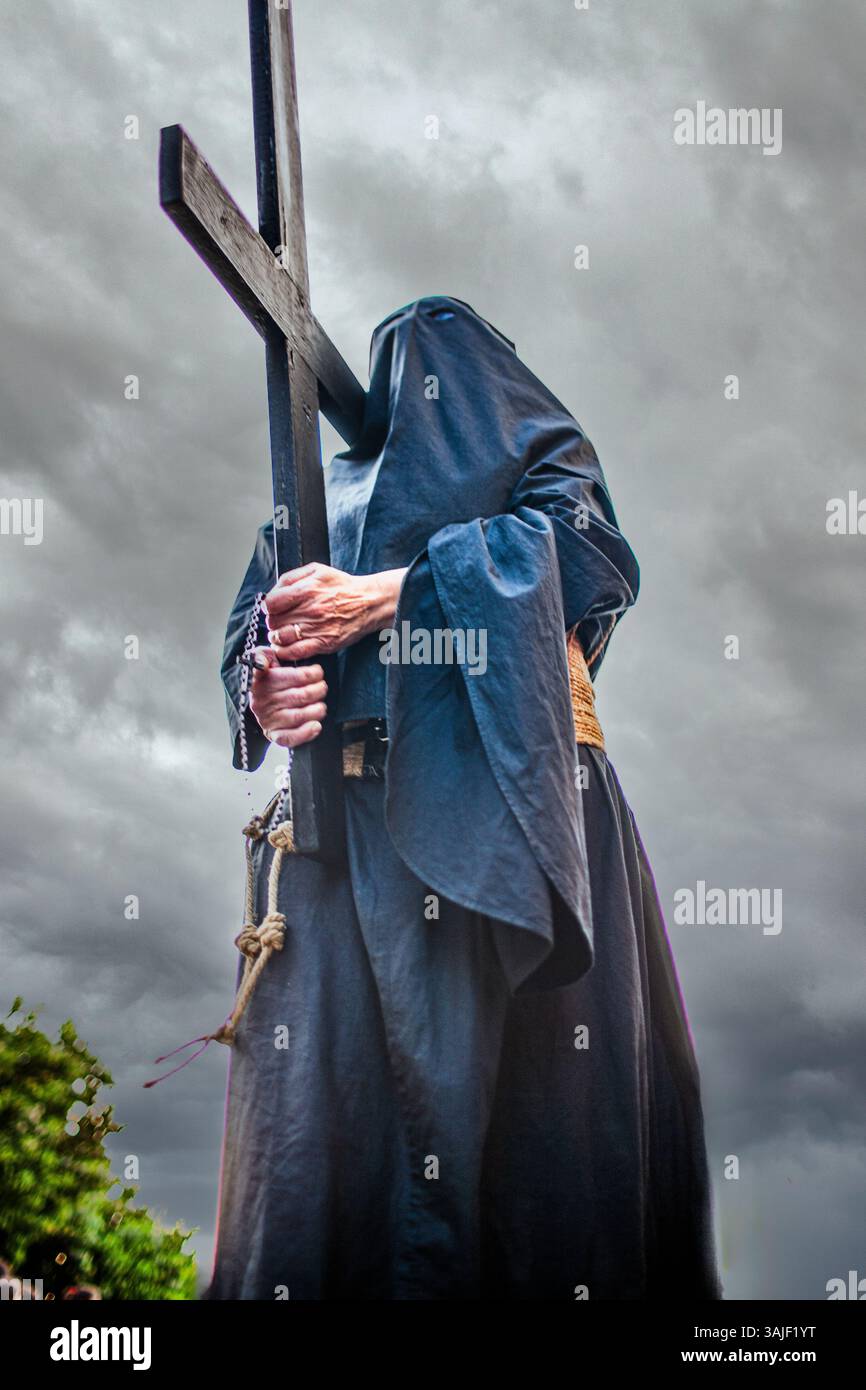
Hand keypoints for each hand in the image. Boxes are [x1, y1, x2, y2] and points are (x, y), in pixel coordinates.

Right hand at [248, 649, 327, 747]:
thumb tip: (262, 664)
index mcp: (262, 681)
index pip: (291, 676)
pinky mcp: (274, 735)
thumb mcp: (266, 660)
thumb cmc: (271, 679)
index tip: (318, 672)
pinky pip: (290, 737)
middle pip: (299, 696)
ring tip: (321, 706)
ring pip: (298, 716)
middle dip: (318, 691)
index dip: (310, 674)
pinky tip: (316, 725)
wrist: (263, 704)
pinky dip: (306, 732)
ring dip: (316, 710)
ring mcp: (267, 719)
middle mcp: (262, 701)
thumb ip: (263, 655)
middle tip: (323, 688)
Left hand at [264, 563, 405, 659]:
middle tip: (280, 620)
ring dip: (277, 637)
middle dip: (273, 621)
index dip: (269, 607)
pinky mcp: (323, 643)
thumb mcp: (317, 570)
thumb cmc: (342, 586)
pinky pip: (295, 652)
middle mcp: (310, 609)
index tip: (274, 608)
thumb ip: (291, 577)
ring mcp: (316, 628)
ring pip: (281, 637)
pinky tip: (286, 646)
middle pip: (274, 621)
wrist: (369, 602)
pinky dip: (285, 651)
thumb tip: (273, 592)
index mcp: (307, 589)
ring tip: (282, 633)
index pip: (271, 603)